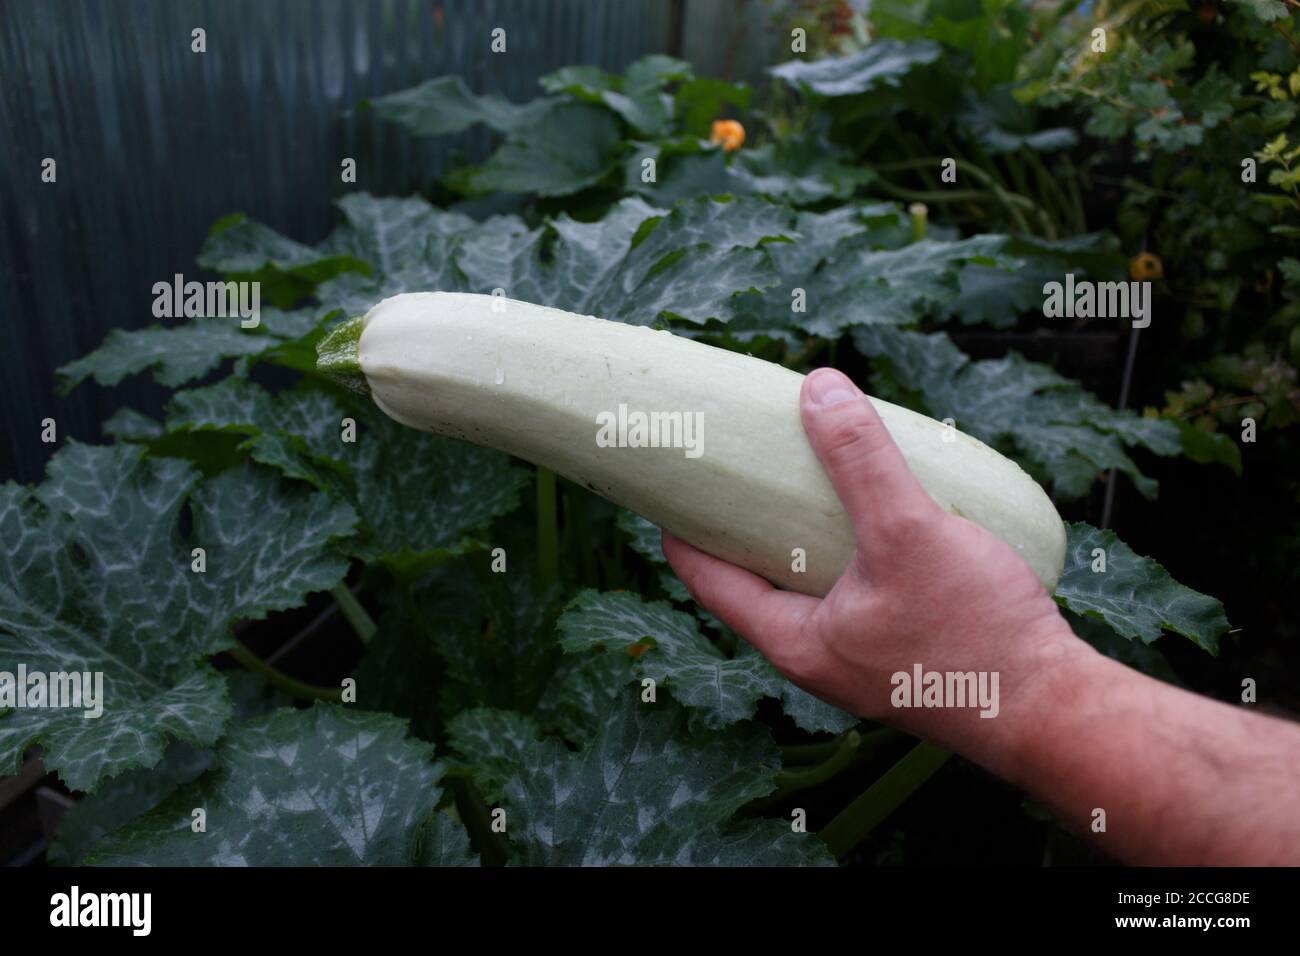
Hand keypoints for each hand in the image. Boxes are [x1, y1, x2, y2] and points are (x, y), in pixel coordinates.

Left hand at [662, 367, 1088, 748]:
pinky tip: (875, 515)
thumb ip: (859, 459)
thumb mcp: (908, 531)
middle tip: (743, 463)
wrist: (1056, 711)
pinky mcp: (900, 654)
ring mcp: (858, 660)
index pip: (706, 576)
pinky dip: (849, 551)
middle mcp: (815, 658)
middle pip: (754, 578)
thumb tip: (816, 386)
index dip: (681, 523)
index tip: (673, 474)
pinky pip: (854, 593)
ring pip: (809, 585)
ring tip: (806, 475)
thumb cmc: (975, 634)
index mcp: (792, 641)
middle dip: (746, 521)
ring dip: (801, 533)